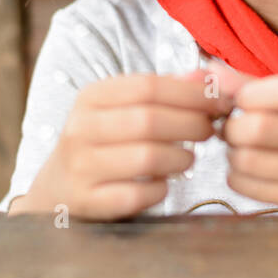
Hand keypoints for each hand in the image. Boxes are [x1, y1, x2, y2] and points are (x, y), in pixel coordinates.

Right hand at [10, 72, 230, 219]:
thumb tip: (209, 76)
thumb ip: (167, 90)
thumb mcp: (125, 108)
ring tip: (188, 158)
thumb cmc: (105, 143)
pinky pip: (138, 194)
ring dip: (181, 158)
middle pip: (150, 120)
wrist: (57, 191)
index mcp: (92, 97)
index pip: (150, 86)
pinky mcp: (88, 201)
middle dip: (192, 125)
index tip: (220, 102)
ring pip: (147, 158)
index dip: (192, 94)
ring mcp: (81, 167)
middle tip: (211, 130)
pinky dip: (161, 188)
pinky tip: (164, 182)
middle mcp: (81, 129)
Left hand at [216, 69, 277, 213]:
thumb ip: (256, 85)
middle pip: (260, 128)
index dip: (249, 94)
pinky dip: (237, 177)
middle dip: (232, 127)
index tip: (240, 100)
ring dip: (232, 154)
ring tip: (239, 149)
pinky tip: (246, 170)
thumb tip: (207, 74)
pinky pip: (253, 188)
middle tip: (232, 128)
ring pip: (250, 161)